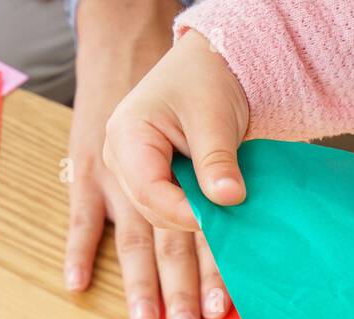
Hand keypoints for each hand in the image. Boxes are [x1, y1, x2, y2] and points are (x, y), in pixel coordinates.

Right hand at [66, 4, 230, 318]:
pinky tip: (75, 284)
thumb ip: (217, 157)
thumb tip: (229, 200)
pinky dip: (79, 252)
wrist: (182, 65)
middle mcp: (117, 163)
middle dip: (172, 286)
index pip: (160, 197)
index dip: (190, 223)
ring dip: (146, 286)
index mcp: (137, 138)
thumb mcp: (211, 110)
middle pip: (150, 234)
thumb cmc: (198, 86)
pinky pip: (86, 222)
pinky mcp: (105, 185)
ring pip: (133, 240)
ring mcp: (109, 177)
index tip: (219, 241)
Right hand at [103, 28, 249, 230]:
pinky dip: (196, 208)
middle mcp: (121, 157)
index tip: (219, 220)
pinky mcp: (150, 177)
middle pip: (152, 207)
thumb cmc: (207, 80)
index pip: (149, 190)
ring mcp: (133, 170)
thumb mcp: (215, 118)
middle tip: (232, 211)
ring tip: (227, 201)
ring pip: (162, 212)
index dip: (183, 212)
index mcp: (127, 136)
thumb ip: (218, 160)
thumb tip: (231, 200)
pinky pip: (171, 205)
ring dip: (195, 213)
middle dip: (191, 215)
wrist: (207, 64)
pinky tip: (217, 200)